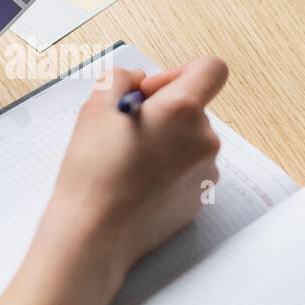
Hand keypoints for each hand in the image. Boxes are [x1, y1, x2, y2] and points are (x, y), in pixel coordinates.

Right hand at [39, 56, 227, 288]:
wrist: (95, 234)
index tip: (149, 94)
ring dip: (164, 142)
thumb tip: (137, 81)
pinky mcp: (199, 198)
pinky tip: (137, 184)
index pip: (210, 70)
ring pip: (189, 141)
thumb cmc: (94, 172)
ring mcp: (206, 172)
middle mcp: (204, 139)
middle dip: (161, 113)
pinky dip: (167, 170)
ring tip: (128, 163)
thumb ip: (120, 78)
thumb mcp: (96, 107)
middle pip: (192, 109)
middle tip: (124, 132)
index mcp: (183, 110)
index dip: (178, 73)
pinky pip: (188, 170)